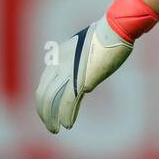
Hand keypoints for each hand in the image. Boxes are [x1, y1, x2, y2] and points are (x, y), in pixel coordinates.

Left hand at [35, 18, 131, 133]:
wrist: (115, 29)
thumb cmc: (107, 36)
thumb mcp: (86, 49)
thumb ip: (81, 65)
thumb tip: (85, 86)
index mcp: (58, 56)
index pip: (44, 84)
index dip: (44, 102)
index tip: (50, 112)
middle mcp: (59, 64)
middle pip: (43, 94)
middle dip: (44, 113)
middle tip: (50, 126)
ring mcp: (69, 72)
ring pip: (51, 100)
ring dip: (51, 118)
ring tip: (56, 129)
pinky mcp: (82, 79)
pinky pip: (68, 102)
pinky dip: (66, 115)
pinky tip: (67, 124)